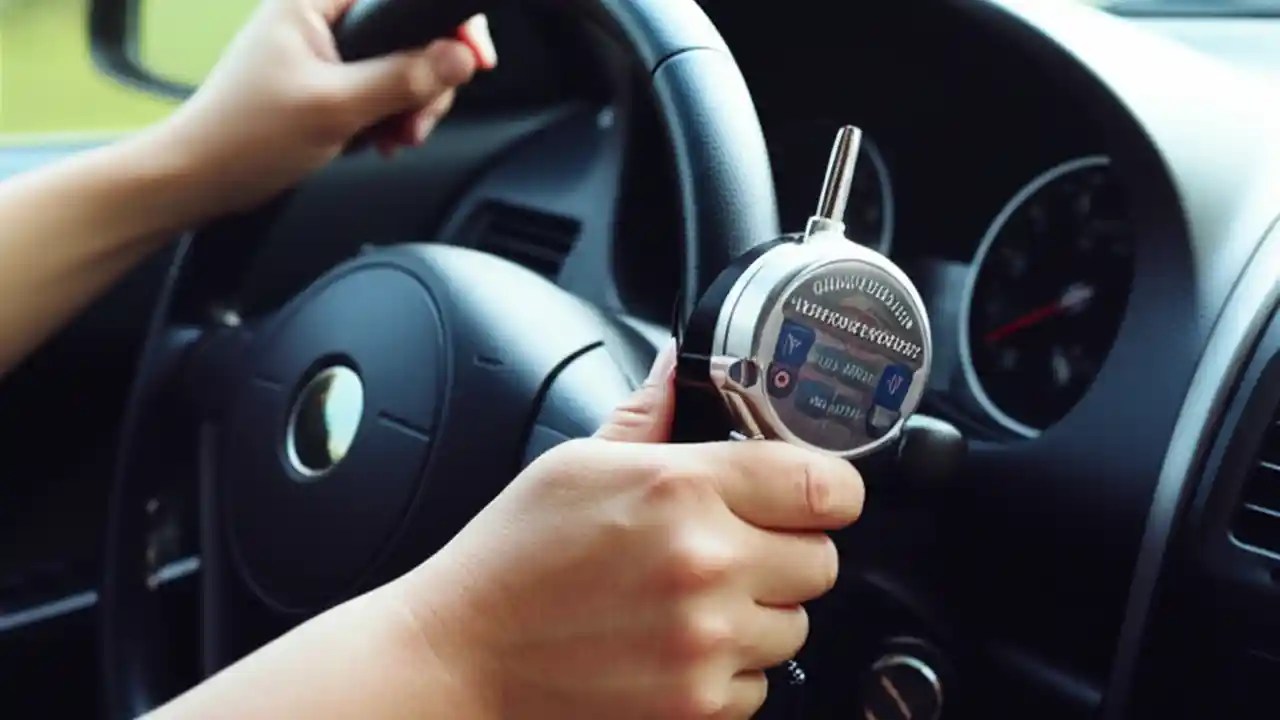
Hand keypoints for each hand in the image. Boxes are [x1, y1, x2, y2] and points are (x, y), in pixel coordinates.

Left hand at [154, 0, 496, 222]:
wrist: (200, 179)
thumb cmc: (243, 137)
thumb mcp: (335, 107)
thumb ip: (402, 77)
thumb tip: (459, 56)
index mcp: (312, 2)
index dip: (445, 25)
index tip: (472, 58)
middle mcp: (320, 19)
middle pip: (410, 32)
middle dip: (429, 79)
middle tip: (418, 118)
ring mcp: (324, 52)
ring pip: (401, 65)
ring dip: (411, 105)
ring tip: (395, 137)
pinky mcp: (327, 83)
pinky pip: (382, 90)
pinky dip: (391, 117)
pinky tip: (380, 140)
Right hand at [395, 342, 865, 718]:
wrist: (462, 656)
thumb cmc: (512, 559)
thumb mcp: (577, 463)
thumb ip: (648, 416)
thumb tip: (680, 366)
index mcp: (682, 488)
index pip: (827, 485)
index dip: (827, 488)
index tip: (811, 496)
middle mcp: (706, 564)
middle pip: (822, 560)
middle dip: (785, 552)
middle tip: (730, 551)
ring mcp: (706, 642)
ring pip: (794, 625)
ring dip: (758, 614)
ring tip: (689, 602)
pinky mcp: (699, 705)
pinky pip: (760, 685)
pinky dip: (729, 671)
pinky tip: (674, 648)